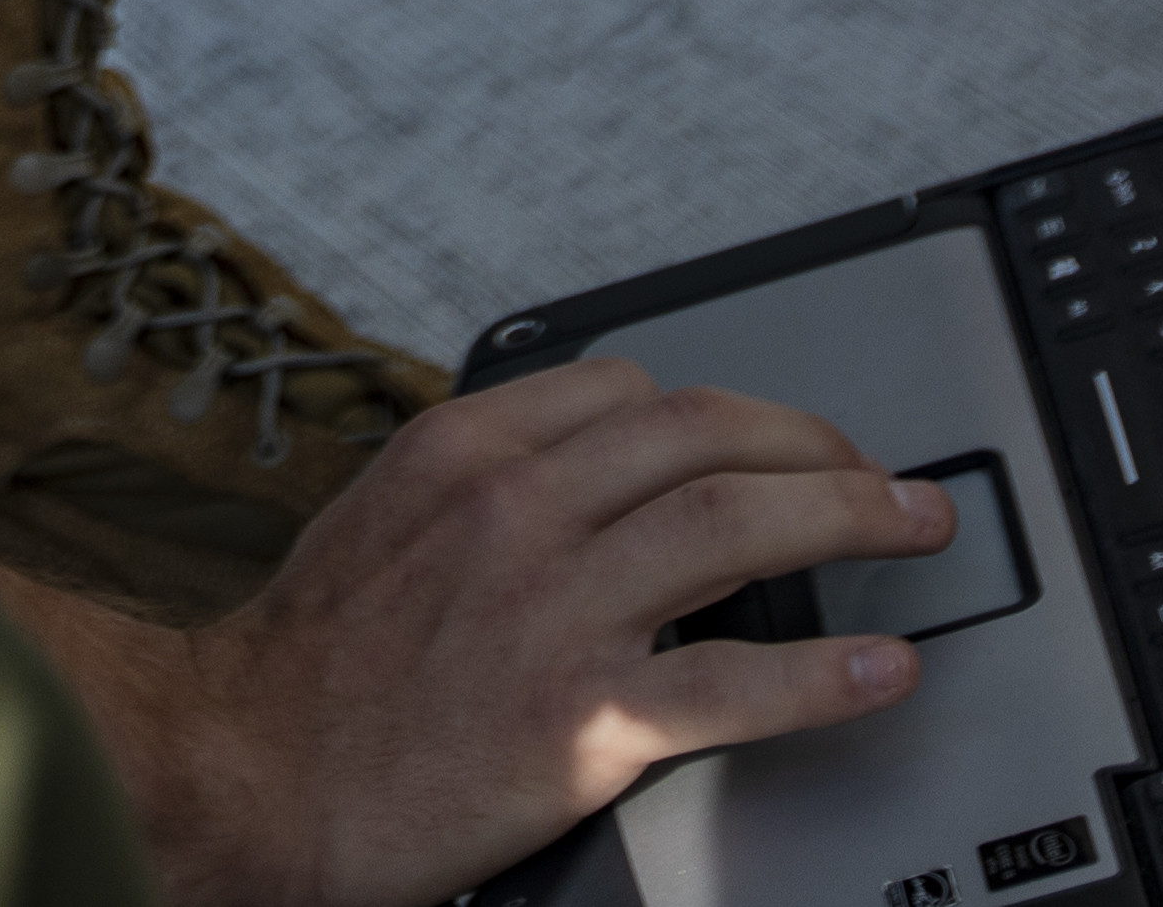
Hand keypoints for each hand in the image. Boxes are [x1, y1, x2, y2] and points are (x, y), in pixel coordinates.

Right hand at [0, 361, 947, 906]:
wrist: (249, 772)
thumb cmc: (308, 669)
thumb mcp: (381, 521)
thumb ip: (479, 484)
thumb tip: (578, 473)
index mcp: (464, 451)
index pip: (625, 389)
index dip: (718, 410)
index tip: (764, 437)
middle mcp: (518, 508)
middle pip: (706, 433)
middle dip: (814, 443)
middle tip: (874, 471)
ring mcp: (556, 608)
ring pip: (740, 523)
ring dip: (852, 514)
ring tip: (913, 525)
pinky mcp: (584, 717)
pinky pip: (735, 681)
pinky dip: (827, 676)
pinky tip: (881, 673)